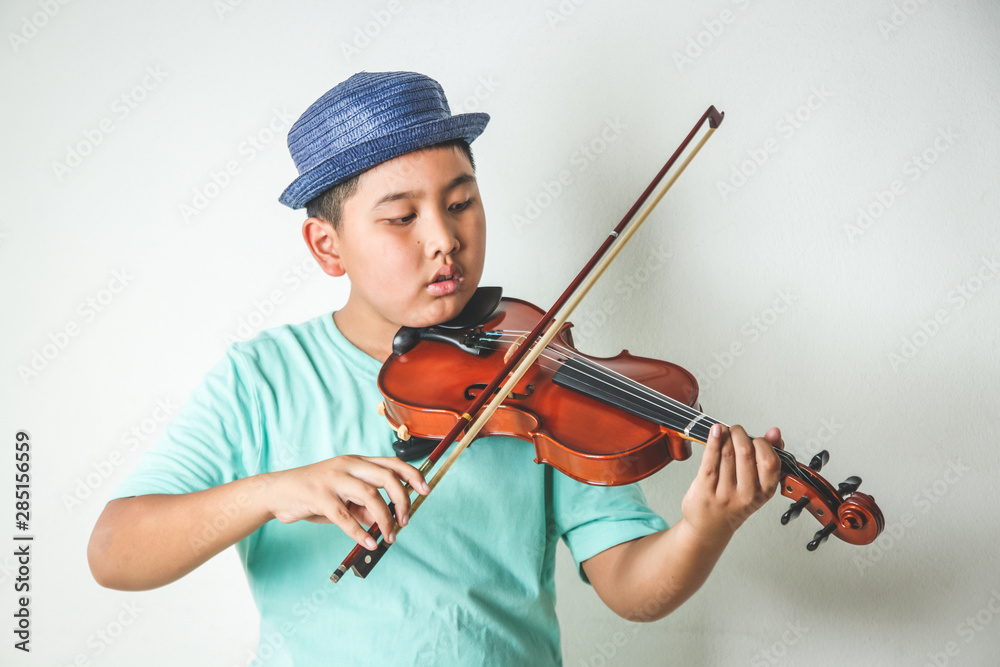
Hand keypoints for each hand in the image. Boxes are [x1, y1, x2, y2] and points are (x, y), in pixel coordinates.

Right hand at [262, 455, 429, 549]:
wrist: (278, 491)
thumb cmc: (313, 494)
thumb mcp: (343, 496)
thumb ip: (364, 506)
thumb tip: (385, 521)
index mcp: (356, 461)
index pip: (392, 463)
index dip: (413, 475)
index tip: (426, 490)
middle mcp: (347, 465)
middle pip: (386, 476)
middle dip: (403, 499)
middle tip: (406, 521)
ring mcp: (333, 478)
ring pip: (370, 495)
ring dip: (384, 519)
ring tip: (389, 536)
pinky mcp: (319, 495)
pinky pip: (345, 516)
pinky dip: (359, 532)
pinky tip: (368, 542)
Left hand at [680, 424, 782, 544]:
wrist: (711, 527)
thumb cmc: (734, 504)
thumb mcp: (758, 485)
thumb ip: (768, 456)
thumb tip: (775, 433)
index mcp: (764, 492)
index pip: (770, 461)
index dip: (762, 444)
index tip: (755, 438)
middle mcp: (746, 494)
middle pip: (746, 453)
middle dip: (740, 434)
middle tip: (736, 431)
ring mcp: (725, 492)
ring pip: (727, 453)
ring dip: (726, 435)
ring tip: (725, 431)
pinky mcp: (705, 489)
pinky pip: (710, 459)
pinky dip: (713, 441)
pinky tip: (715, 432)